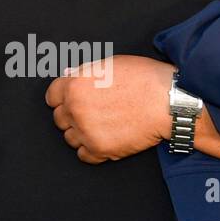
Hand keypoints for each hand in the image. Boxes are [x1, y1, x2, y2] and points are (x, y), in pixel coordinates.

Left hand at [45, 55, 175, 163]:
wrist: (167, 102)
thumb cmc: (143, 79)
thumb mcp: (108, 65)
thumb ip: (84, 74)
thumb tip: (68, 77)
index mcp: (74, 84)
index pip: (52, 97)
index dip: (63, 100)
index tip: (72, 103)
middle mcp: (75, 107)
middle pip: (60, 119)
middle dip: (72, 117)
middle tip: (92, 115)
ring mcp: (86, 130)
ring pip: (70, 138)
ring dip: (81, 135)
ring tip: (101, 128)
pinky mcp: (100, 149)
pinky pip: (84, 156)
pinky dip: (92, 151)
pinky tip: (106, 141)